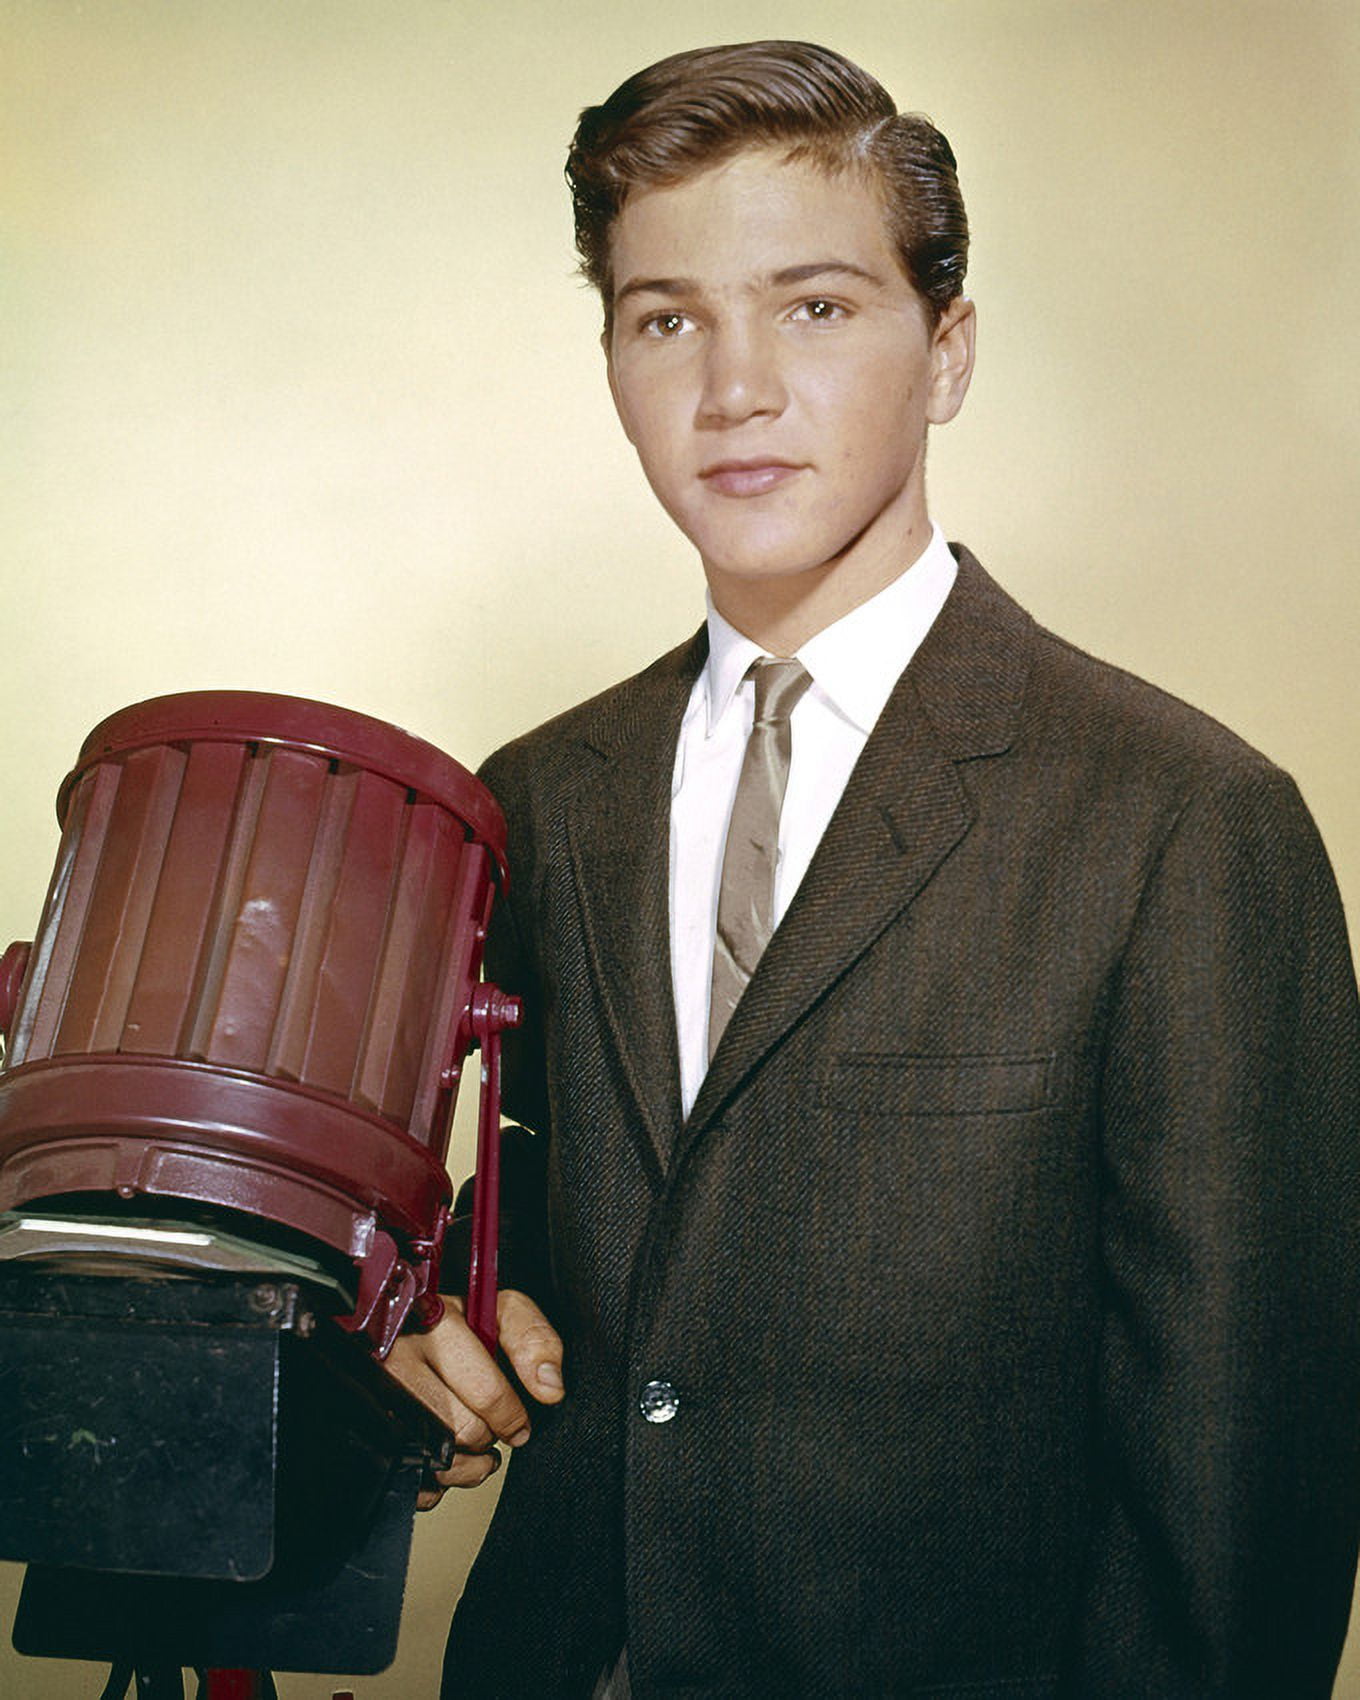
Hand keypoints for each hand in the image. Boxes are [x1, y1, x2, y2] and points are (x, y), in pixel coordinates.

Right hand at [383, 1289, 563, 1505]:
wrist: (397, 1324)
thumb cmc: (454, 1322)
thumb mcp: (498, 1311)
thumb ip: (533, 1339)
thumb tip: (550, 1389)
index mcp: (432, 1322)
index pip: (485, 1391)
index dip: (511, 1416)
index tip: (519, 1424)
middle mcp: (396, 1357)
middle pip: (461, 1430)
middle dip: (487, 1435)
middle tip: (489, 1425)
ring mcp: (371, 1393)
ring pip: (435, 1459)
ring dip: (466, 1465)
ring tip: (473, 1446)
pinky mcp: (362, 1425)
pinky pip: (407, 1476)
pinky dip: (434, 1482)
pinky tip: (442, 1458)